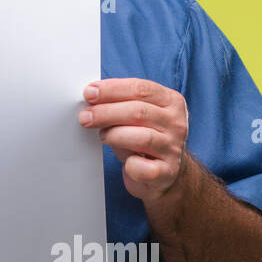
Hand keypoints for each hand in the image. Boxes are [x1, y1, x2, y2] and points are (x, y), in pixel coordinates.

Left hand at [78, 78, 189, 201]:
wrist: (164, 172)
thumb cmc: (144, 137)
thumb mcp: (136, 114)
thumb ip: (120, 102)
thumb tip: (91, 96)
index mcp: (171, 101)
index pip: (140, 89)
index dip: (111, 89)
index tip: (89, 93)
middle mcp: (176, 123)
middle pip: (138, 112)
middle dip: (105, 112)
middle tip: (85, 117)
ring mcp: (173, 148)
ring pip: (141, 138)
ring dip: (114, 135)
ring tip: (103, 136)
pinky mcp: (167, 172)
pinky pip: (141, 167)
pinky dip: (128, 165)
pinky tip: (126, 161)